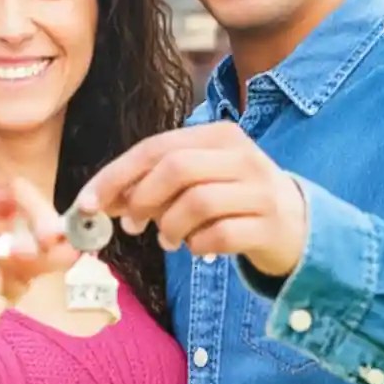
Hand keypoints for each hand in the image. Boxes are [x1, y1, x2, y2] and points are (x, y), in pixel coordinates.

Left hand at [74, 121, 307, 276]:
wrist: (297, 225)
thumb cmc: (232, 200)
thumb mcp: (195, 180)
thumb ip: (152, 183)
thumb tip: (99, 201)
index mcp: (218, 136)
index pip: (155, 148)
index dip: (115, 176)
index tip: (86, 204)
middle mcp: (242, 156)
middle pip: (175, 169)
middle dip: (142, 199)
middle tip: (132, 224)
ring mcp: (260, 190)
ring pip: (197, 202)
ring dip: (170, 227)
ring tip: (169, 239)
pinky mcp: (270, 225)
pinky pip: (220, 236)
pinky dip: (198, 246)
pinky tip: (198, 248)